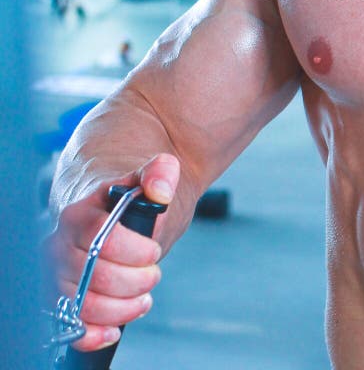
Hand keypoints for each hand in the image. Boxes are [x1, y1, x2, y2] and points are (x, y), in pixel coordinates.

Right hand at [46, 153, 179, 350]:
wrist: (112, 215)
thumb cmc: (131, 201)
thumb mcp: (149, 180)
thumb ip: (161, 173)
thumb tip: (161, 191)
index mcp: (78, 214)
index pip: (101, 238)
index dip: (134, 251)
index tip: (153, 252)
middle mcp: (59, 246)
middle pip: (95, 276)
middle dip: (134, 281)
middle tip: (153, 275)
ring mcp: (57, 276)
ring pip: (82, 305)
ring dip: (121, 308)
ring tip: (144, 298)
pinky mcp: (61, 301)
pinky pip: (69, 326)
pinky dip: (92, 334)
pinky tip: (115, 329)